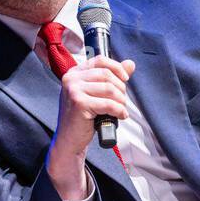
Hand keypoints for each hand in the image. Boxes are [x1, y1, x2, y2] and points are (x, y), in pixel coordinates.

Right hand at [47, 56, 135, 200]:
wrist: (69, 140)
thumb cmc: (82, 118)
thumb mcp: (96, 94)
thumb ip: (112, 77)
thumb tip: (130, 64)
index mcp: (74, 73)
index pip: (100, 60)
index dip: (116, 68)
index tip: (125, 79)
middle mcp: (71, 79)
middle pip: (106, 75)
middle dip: (120, 88)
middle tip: (122, 101)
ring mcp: (74, 90)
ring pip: (109, 88)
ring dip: (120, 100)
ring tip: (120, 109)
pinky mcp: (79, 103)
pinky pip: (108, 103)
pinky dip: (118, 110)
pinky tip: (120, 116)